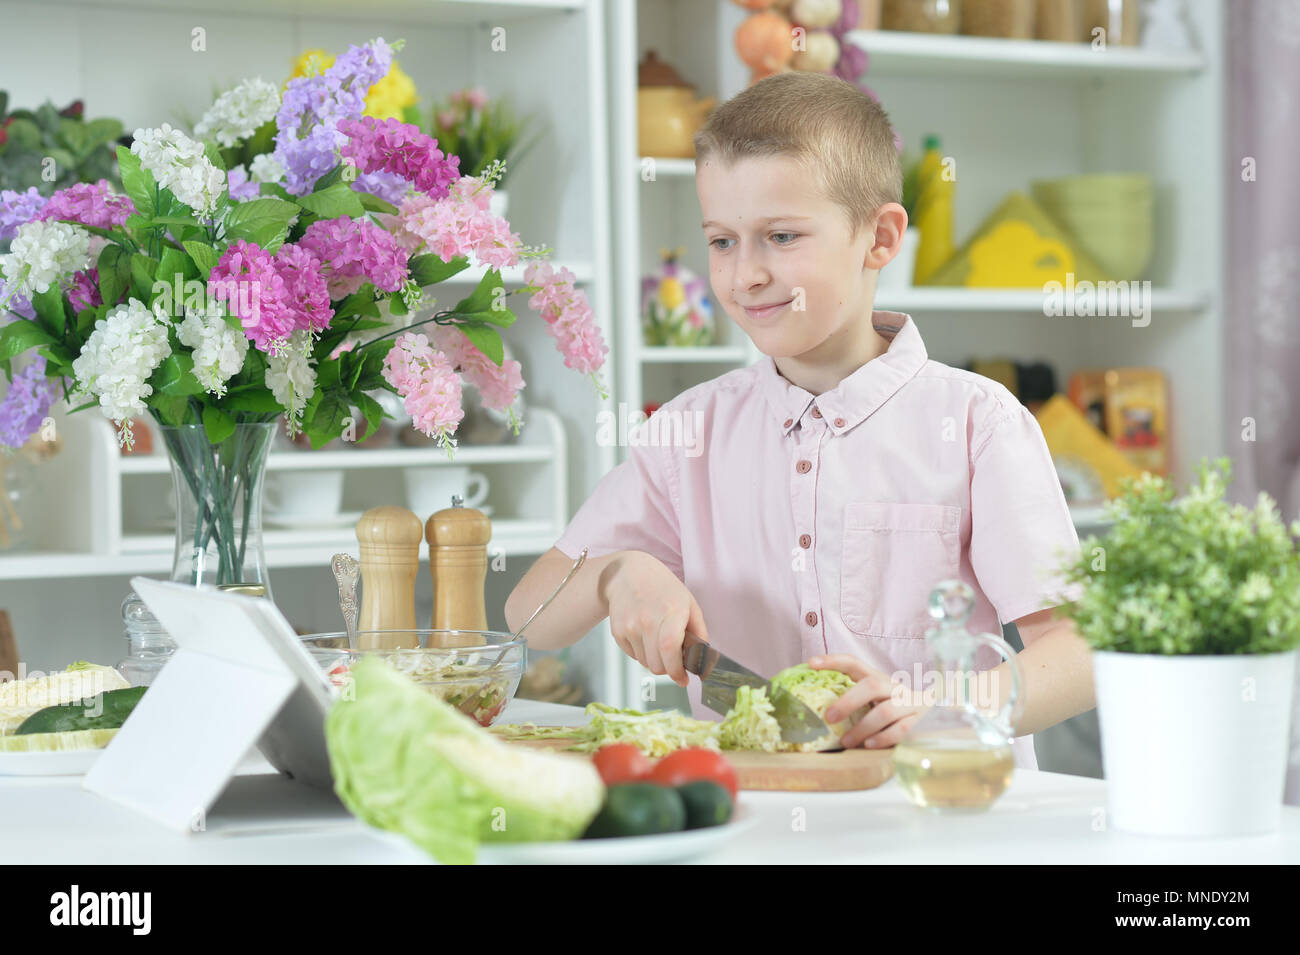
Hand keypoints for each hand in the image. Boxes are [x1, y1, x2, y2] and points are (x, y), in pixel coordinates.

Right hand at [600, 551, 706, 687]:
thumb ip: (699, 634)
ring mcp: (629, 627)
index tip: (683, 679)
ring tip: (658, 640)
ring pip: (645, 663)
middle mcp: (647, 620)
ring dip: (655, 660)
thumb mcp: (689, 604)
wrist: (628, 574)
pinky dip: (642, 653)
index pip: (670, 649)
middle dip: (669, 669)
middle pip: (658, 665)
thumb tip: (703, 664)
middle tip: (674, 660)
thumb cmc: (663, 589)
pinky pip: (633, 656)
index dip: (677, 670)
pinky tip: (645, 635)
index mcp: (670, 611)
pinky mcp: (617, 632)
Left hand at [809, 654, 930, 748]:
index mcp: (878, 678)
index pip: (854, 663)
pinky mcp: (920, 722)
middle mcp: (894, 687)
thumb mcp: (873, 700)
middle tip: (828, 717)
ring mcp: (909, 704)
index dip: (833, 660)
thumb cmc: (893, 710)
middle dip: (848, 701)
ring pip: (886, 711)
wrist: (936, 716)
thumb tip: (814, 714)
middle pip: (872, 685)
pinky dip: (883, 738)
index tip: (811, 663)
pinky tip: (869, 745)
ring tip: (846, 741)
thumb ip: (852, 702)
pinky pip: (902, 729)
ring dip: (863, 727)